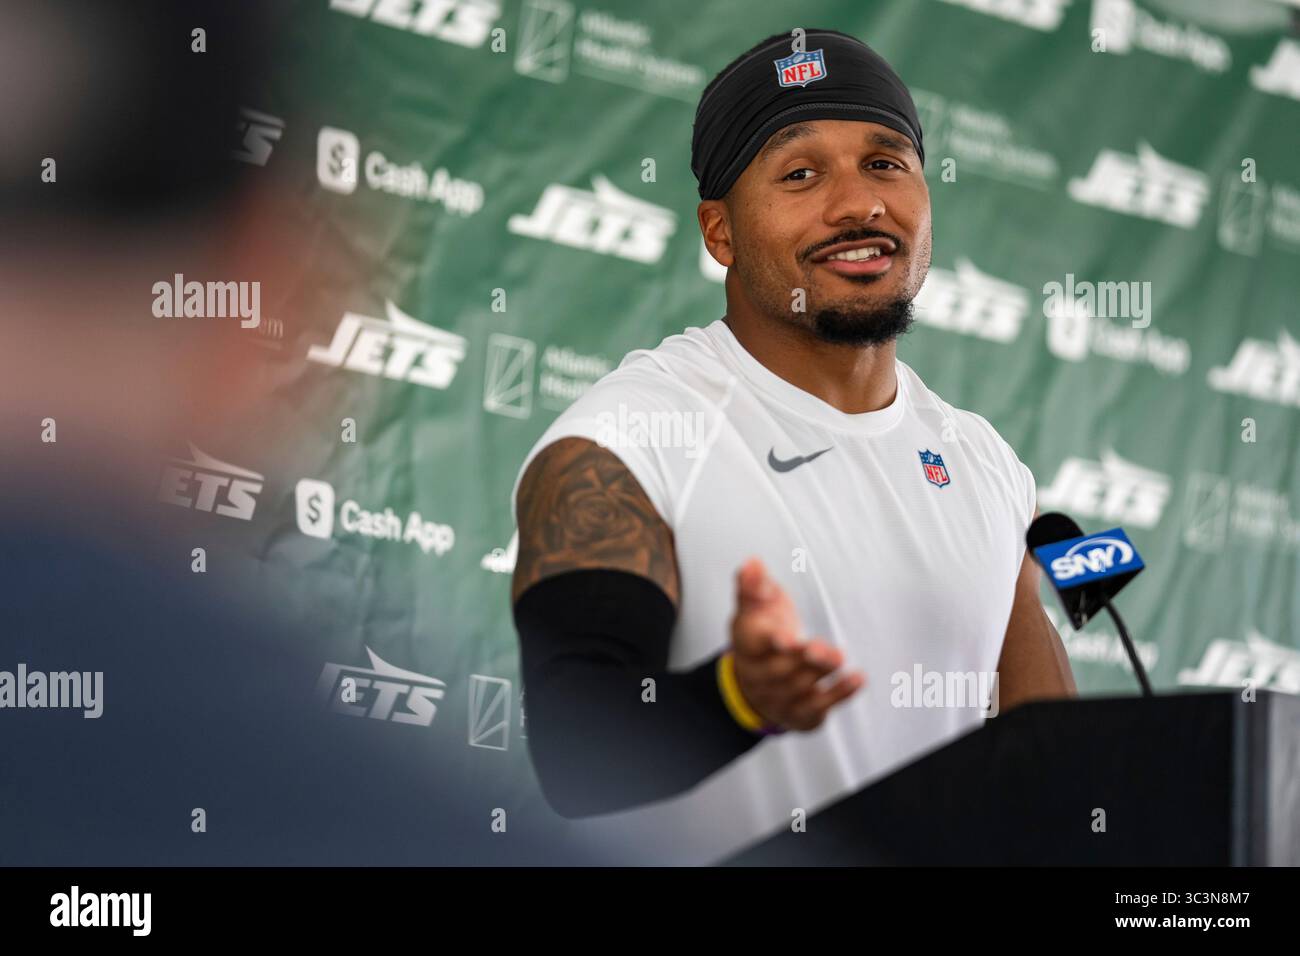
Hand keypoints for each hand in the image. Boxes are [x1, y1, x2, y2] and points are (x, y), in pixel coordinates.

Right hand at [728, 557, 864, 731]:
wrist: (754, 684)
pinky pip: (819, 707)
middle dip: (802, 660)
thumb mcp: (755, 607)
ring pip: (799, 689)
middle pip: (778, 670)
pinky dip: (839, 694)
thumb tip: (752, 563)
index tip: (787, 638)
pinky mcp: (798, 714)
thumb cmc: (762, 634)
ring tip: (839, 658)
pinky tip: (857, 679)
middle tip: (821, 649)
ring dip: (821, 673)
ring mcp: (777, 698)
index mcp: (747, 644)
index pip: (753, 642)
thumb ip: (755, 586)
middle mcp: (758, 674)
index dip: (772, 641)